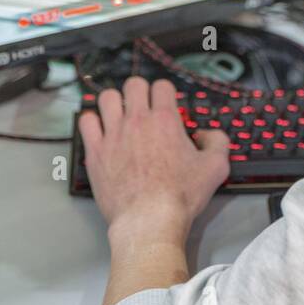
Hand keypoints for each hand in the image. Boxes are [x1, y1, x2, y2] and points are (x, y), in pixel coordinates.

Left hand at [78, 77, 229, 243]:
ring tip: (119, 114)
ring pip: (107, 97)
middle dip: (140, 91)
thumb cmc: (180, 196)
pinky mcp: (95, 151)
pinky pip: (86, 121)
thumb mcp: (216, 167)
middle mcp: (137, 121)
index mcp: (165, 120)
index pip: (162, 86)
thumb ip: (217, 142)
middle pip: (133, 84)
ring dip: (114, 101)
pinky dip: (92, 121)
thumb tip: (206, 135)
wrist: (150, 220)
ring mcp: (113, 134)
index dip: (165, 92)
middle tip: (143, 106)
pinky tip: (99, 130)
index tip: (166, 105)